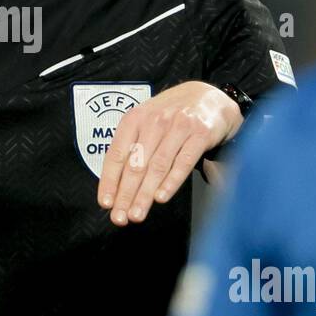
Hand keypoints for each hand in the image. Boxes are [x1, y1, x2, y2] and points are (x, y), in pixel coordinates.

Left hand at [97, 81, 241, 225]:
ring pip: (157, 166)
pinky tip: (161, 197)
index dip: (109, 181)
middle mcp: (154, 121)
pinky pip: (183, 161)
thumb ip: (133, 148)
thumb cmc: (172, 115)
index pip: (117, 154)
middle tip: (120, 217)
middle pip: (135, 164)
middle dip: (125, 194)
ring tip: (137, 214)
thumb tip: (116, 185)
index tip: (105, 203)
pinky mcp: (200, 133)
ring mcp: (178, 126)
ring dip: (145, 194)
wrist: (209, 97)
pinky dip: (171, 181)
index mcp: (135, 118)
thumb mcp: (147, 123)